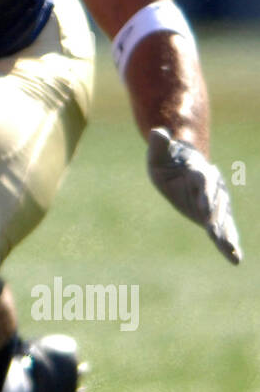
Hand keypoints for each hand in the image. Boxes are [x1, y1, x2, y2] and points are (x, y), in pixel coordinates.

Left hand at [147, 127, 241, 264]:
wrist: (183, 162)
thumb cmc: (168, 159)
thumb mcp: (159, 153)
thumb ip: (159, 145)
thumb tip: (157, 133)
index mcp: (198, 171)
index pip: (202, 183)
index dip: (205, 195)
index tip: (205, 209)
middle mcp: (212, 187)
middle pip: (217, 204)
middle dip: (218, 220)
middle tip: (220, 237)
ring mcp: (216, 201)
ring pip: (223, 219)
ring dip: (226, 235)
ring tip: (231, 251)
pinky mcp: (214, 213)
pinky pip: (222, 228)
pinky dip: (228, 242)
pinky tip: (235, 258)